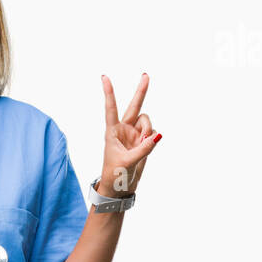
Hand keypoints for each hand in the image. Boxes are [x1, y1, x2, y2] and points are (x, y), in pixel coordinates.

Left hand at [98, 73, 161, 196]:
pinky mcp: (144, 141)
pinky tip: (146, 148)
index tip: (104, 77)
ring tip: (144, 144)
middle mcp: (124, 129)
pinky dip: (153, 139)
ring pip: (147, 121)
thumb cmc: (114, 174)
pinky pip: (153, 134)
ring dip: (149, 130)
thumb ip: (143, 149)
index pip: (110, 108)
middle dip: (141, 91)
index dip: (109, 93)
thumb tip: (158, 135)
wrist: (119, 186)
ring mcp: (135, 134)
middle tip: (146, 75)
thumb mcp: (127, 162)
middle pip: (134, 106)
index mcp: (112, 131)